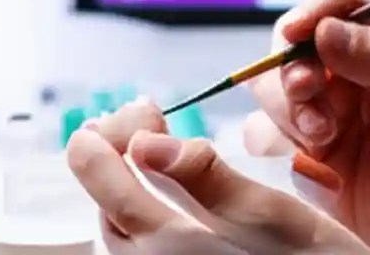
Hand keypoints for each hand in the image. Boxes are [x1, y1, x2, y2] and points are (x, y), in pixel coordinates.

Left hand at [66, 100, 369, 253]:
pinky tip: (169, 210)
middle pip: (113, 220)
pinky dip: (145, 229)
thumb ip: (205, 176)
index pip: (112, 195)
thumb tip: (144, 144)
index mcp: (176, 251)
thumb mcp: (275, 217)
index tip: (94, 126)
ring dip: (126, 200)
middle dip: (112, 169)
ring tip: (144, 164)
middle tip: (131, 128)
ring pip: (128, 245)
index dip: (96, 154)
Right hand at [245, 0, 369, 254]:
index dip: (311, 12)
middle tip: (308, 96)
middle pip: (291, 43)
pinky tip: (318, 170)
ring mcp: (322, 110)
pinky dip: (278, 147)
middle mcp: (347, 72)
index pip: (336, 5)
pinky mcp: (302, 151)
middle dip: (292, 70)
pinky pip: (263, 133)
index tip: (295, 35)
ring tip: (322, 141)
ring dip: (288, 112)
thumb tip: (327, 28)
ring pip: (271, 87)